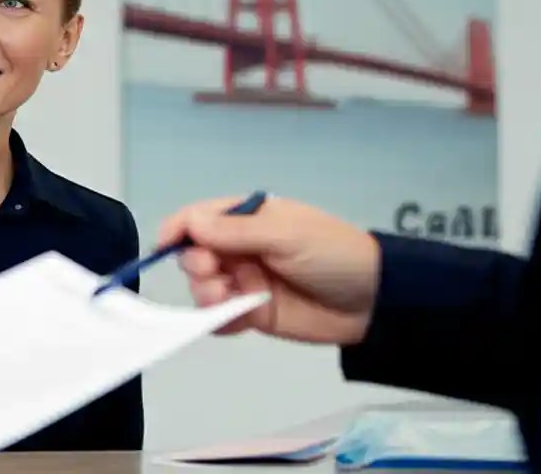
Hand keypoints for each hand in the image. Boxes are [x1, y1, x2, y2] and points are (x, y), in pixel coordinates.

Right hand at [158, 195, 381, 345]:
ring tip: (229, 299)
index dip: (178, 229)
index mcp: (248, 220)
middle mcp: (240, 249)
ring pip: (203, 289)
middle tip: (214, 272)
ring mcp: (245, 282)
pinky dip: (218, 321)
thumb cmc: (333, 253)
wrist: (375, 300)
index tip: (165, 245)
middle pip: (194, 255)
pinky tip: (233, 320)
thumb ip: (236, 232)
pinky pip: (220, 320)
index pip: (199, 218)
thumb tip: (190, 225)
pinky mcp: (253, 314)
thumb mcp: (286, 234)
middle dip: (195, 264)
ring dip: (206, 294)